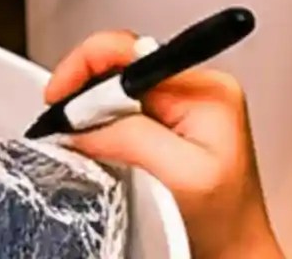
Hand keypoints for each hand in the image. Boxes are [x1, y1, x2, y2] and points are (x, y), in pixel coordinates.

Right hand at [45, 30, 283, 258]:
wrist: (232, 254)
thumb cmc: (224, 224)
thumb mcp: (181, 176)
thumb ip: (133, 136)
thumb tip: (85, 119)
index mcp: (205, 90)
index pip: (128, 52)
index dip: (84, 69)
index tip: (58, 99)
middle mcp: (194, 89)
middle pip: (118, 66)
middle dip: (83, 92)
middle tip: (64, 125)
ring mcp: (181, 104)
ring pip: (114, 87)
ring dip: (90, 111)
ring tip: (82, 138)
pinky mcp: (168, 122)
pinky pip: (120, 108)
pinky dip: (100, 124)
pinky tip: (99, 144)